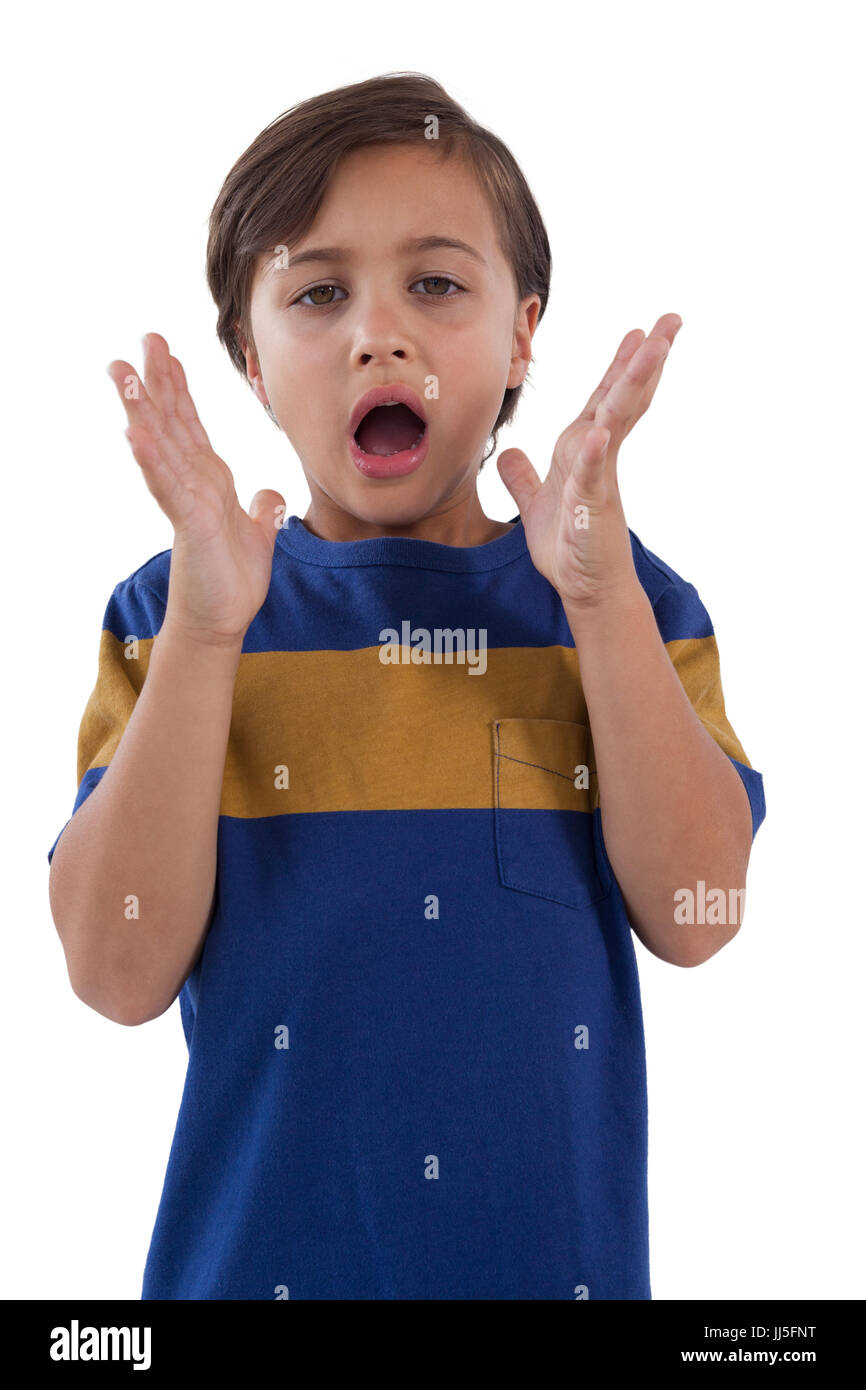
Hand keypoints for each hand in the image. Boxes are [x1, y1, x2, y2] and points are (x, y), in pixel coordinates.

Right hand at [107, 333, 285, 644]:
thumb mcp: (258, 535)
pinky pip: (168, 485)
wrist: (221, 621)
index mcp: (209, 480)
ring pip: (161, 444)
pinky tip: (135, 431)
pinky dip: (152, 458)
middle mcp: (193, 483)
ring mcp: (186, 500)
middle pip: (172, 422)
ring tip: (121, 371)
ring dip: (141, 407)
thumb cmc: (231, 581)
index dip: (179, 388)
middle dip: (158, 380)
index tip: (167, 353)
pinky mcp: (188, 523)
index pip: (191, 424)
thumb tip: (270, 493)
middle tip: (145, 337)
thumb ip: (263, 510)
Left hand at [497, 313, 681, 609]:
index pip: (605, 398)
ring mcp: (598, 478)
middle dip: (645, 359)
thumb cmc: (568, 548)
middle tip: (671, 321)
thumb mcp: (534, 506)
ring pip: (616, 421)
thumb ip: (523, 477)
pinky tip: (600, 428)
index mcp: (583, 450)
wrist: (584, 589)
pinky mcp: (592, 506)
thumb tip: (507, 454)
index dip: (619, 365)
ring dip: (633, 384)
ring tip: (653, 349)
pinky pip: (592, 473)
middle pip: (623, 398)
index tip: (638, 331)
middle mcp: (596, 456)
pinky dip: (595, 451)